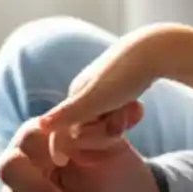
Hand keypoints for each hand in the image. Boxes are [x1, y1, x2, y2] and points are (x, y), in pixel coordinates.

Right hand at [0, 115, 162, 191]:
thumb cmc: (120, 172)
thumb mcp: (116, 148)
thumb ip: (99, 129)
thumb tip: (78, 125)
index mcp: (45, 140)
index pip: (27, 138)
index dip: (40, 149)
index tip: (64, 160)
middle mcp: (28, 167)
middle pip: (7, 170)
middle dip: (32, 188)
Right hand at [41, 25, 179, 162]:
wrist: (153, 51)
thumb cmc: (123, 78)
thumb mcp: (94, 101)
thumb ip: (67, 115)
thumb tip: (39, 126)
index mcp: (74, 94)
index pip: (71, 132)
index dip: (92, 140)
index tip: (114, 135)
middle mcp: (84, 89)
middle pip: (90, 127)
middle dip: (108, 130)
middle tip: (126, 120)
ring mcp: (102, 86)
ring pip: (106, 120)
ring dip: (121, 121)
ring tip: (134, 109)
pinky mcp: (120, 84)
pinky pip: (119, 110)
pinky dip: (129, 113)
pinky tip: (138, 107)